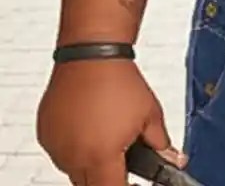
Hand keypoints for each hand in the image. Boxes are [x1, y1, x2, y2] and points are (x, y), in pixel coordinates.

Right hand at [37, 59, 185, 185]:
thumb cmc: (118, 82)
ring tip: (106, 140)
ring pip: (73, 170)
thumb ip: (161, 144)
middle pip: (90, 184)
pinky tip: (89, 131)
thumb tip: (173, 158)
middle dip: (108, 177)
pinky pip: (61, 153)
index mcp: (101, 156)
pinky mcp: (46, 134)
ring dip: (90, 164)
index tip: (133, 184)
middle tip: (122, 164)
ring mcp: (57, 146)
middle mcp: (74, 155)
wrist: (92, 57)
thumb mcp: (150, 115)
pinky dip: (74, 149)